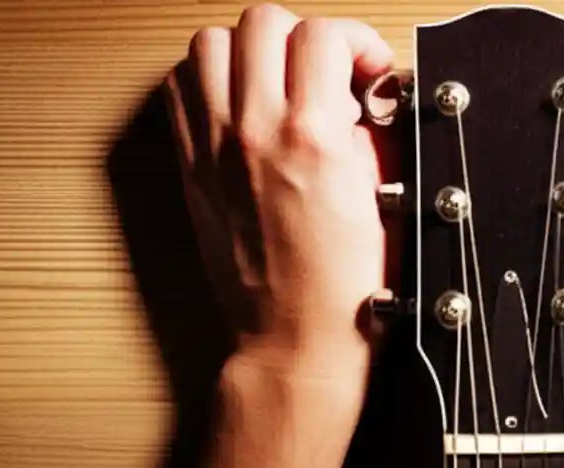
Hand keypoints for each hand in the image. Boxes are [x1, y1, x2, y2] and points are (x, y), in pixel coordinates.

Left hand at [164, 5, 395, 380]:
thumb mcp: (383, 198)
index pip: (323, 34)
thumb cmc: (343, 290)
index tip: (368, 68)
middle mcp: (254, 133)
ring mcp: (214, 148)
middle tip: (324, 70)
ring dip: (249, 50)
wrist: (295, 339)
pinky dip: (207, 80)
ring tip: (277, 81)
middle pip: (262, 22)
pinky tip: (240, 104)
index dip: (356, 40)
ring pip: (210, 43)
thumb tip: (365, 97)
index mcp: (312, 139)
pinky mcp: (191, 168)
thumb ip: (371, 134)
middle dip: (303, 35)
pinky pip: (180, 89)